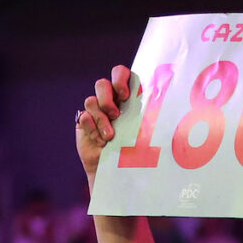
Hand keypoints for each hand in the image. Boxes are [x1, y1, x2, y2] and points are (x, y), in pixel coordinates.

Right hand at [75, 65, 134, 180]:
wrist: (114, 169)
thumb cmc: (133, 148)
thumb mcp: (142, 130)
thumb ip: (144, 116)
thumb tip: (158, 107)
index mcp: (125, 95)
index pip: (120, 73)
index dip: (119, 78)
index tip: (125, 95)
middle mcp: (109, 99)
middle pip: (101, 84)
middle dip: (106, 98)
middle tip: (115, 115)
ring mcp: (95, 110)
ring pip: (91, 101)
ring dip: (101, 119)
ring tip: (110, 137)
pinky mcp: (84, 122)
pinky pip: (84, 117)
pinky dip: (92, 129)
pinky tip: (100, 142)